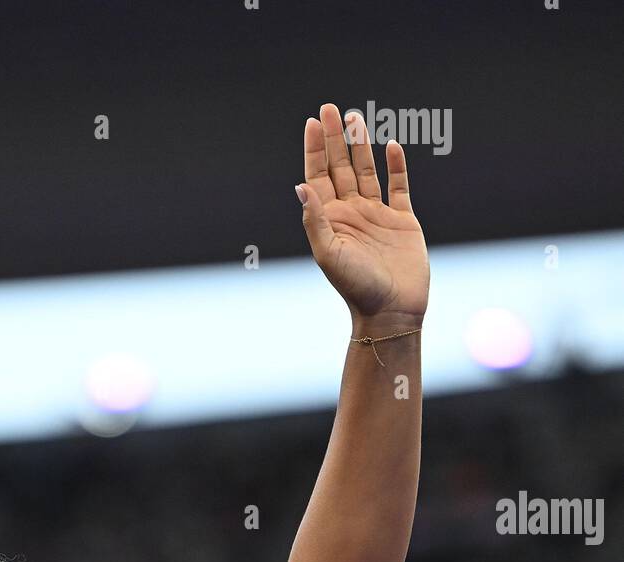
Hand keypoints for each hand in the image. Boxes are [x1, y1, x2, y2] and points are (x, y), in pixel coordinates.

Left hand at [296, 104, 428, 326]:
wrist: (391, 310)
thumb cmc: (356, 287)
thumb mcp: (329, 254)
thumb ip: (315, 219)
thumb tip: (301, 186)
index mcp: (330, 220)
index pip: (318, 177)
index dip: (315, 150)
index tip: (313, 123)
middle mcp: (351, 214)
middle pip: (340, 167)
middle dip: (335, 138)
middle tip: (330, 108)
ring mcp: (377, 215)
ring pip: (367, 172)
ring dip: (361, 146)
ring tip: (356, 118)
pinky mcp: (402, 221)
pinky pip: (399, 187)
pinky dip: (396, 167)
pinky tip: (391, 146)